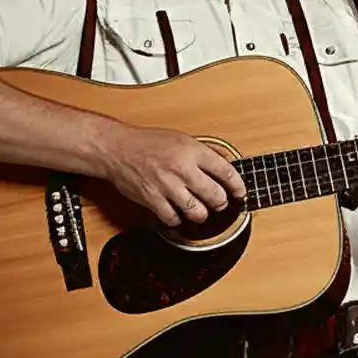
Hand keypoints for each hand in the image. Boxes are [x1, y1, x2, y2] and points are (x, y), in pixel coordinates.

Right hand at [98, 123, 246, 226]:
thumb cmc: (147, 142)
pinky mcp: (153, 199)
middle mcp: (182, 168)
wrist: (117, 149)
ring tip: (199, 210)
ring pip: (197, 212)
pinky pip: (173, 218)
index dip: (238, 187)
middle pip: (215, 196)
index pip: (226, 172)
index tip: (240, 193)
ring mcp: (167, 186)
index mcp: (192, 151)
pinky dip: (177, 219)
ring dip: (201, 214)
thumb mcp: (181, 138)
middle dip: (220, 203)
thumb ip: (204, 152)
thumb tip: (226, 161)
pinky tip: (177, 213)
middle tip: (218, 203)